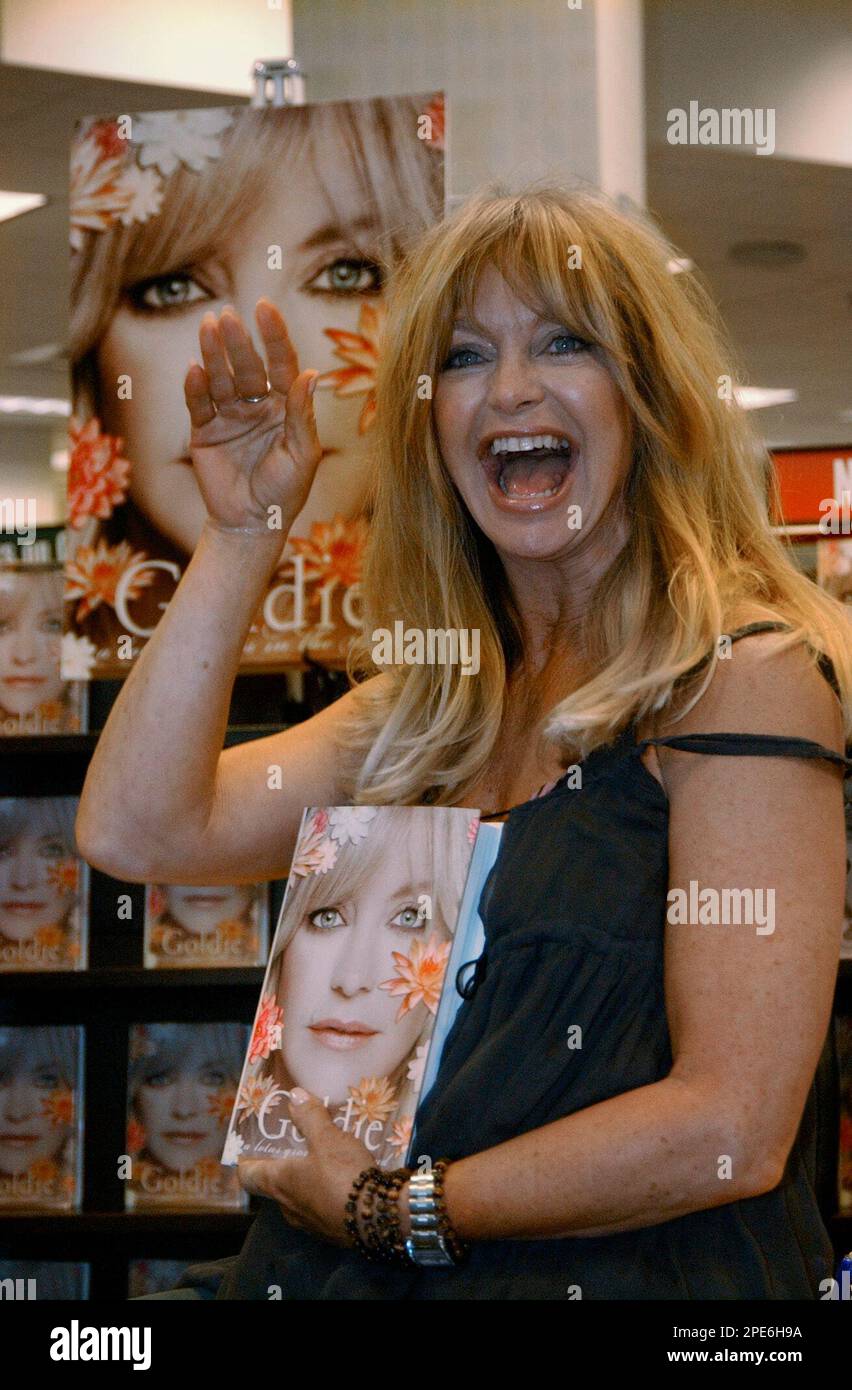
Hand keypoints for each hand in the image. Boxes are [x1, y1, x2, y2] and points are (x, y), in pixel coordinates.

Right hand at [183, 297, 321, 531]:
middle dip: (238, 341)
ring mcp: (230, 416)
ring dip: (213, 353)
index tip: (264, 308)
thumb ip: (303, 416)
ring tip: (208, 326)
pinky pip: (199, 404)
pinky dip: (195, 388)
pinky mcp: (205, 431)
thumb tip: (311, 373)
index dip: (274, 336)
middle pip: (247, 367)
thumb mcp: (303, 455)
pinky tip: (194, 370)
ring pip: (221, 378)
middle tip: (227, 316)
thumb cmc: (285, 491)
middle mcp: (257, 405)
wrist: (252, 523)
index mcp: (286, 406)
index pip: (281, 364)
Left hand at [237, 1088, 381, 1248]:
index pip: (248, 1174)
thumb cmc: (343, 1175)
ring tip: (322, 1157)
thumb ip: (309, 1116)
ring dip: (306, 1179)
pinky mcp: (330, 1231)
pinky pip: (320, 1207)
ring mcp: (309, 1223)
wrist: (378, 1218)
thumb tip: (294, 1095)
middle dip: (282, 1164)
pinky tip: (343, 1178)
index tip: (251, 1145)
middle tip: (294, 1143)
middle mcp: (288, 1206)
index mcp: (279, 1183)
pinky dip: (325, 1192)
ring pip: (299, 1196)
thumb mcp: (328, 1138)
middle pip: (274, 1184)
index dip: (246, 1159)